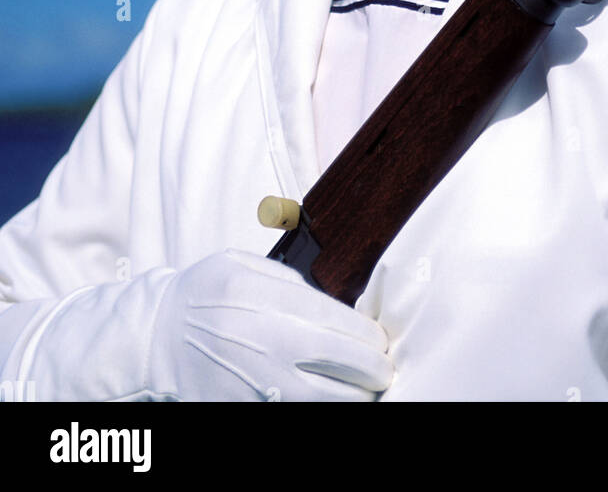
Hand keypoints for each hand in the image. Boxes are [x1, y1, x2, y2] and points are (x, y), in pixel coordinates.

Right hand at [147, 248, 393, 401]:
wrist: (154, 341)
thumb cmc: (199, 298)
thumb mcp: (242, 265)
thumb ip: (290, 279)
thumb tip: (331, 299)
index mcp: (275, 305)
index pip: (348, 327)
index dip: (373, 337)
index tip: (379, 339)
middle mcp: (275, 349)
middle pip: (353, 369)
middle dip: (376, 369)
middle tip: (381, 367)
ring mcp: (266, 388)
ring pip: (336, 402)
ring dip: (357, 397)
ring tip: (361, 389)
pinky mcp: (253, 410)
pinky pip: (304, 415)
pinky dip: (323, 409)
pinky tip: (325, 398)